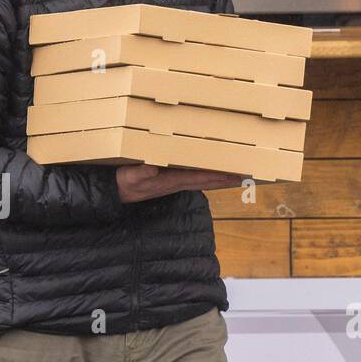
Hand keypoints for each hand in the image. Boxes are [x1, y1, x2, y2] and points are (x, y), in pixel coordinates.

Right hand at [116, 164, 246, 202]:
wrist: (114, 193)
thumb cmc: (121, 182)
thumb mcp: (127, 177)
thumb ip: (139, 173)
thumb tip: (152, 168)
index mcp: (169, 181)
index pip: (199, 178)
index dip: (216, 176)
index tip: (233, 174)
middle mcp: (176, 183)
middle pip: (207, 181)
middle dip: (226, 179)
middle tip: (246, 175)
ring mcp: (174, 183)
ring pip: (202, 181)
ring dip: (219, 178)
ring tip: (237, 175)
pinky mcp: (170, 181)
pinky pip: (193, 178)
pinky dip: (206, 176)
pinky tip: (213, 173)